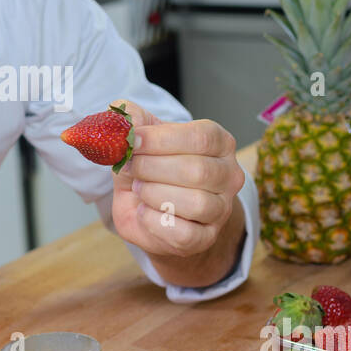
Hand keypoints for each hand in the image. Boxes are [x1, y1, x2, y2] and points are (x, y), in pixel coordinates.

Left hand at [110, 101, 246, 286]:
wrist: (149, 212)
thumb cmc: (151, 169)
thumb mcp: (140, 140)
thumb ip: (131, 120)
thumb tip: (122, 112)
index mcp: (219, 142)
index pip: (201, 137)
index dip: (162, 139)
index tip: (133, 141)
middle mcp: (229, 175)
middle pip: (197, 170)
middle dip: (153, 168)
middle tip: (131, 167)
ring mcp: (221, 209)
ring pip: (196, 203)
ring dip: (155, 194)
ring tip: (139, 188)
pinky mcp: (205, 237)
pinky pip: (184, 233)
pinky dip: (155, 222)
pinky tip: (144, 211)